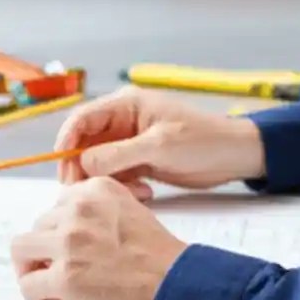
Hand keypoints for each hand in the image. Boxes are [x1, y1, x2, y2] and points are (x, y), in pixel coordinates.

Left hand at [11, 176, 187, 299]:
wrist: (176, 282)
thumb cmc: (159, 255)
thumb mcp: (129, 211)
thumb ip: (97, 211)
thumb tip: (67, 231)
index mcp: (95, 190)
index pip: (57, 205)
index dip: (63, 229)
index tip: (73, 246)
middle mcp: (78, 209)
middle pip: (38, 226)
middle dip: (48, 249)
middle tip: (65, 269)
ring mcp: (69, 242)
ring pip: (22, 250)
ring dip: (34, 267)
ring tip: (51, 284)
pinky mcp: (65, 276)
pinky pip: (28, 285)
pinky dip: (37, 296)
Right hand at [53, 87, 265, 198]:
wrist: (235, 155)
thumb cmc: (203, 140)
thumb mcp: (159, 146)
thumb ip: (119, 154)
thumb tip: (83, 163)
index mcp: (126, 105)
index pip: (81, 120)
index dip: (66, 144)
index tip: (64, 171)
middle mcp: (123, 122)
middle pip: (85, 145)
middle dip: (84, 170)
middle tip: (89, 194)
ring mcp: (130, 142)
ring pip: (99, 164)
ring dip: (108, 182)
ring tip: (135, 192)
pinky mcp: (140, 161)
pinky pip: (117, 176)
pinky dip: (124, 188)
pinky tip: (145, 193)